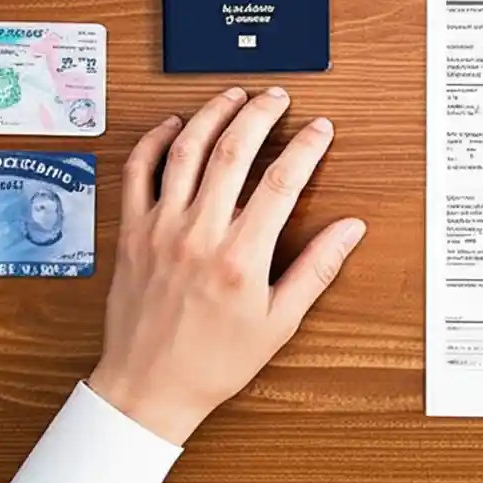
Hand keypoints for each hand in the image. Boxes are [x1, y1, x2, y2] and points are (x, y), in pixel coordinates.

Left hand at [87, 86, 365, 444]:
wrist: (149, 387)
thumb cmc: (215, 362)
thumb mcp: (279, 322)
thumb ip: (316, 269)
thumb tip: (350, 229)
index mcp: (242, 258)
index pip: (283, 181)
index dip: (307, 146)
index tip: (320, 129)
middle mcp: (200, 234)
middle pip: (234, 151)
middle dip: (261, 114)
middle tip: (278, 97)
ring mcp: (161, 229)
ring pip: (187, 151)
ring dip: (212, 114)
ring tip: (234, 95)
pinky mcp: (132, 232)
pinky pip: (138, 172)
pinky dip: (154, 141)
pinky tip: (174, 126)